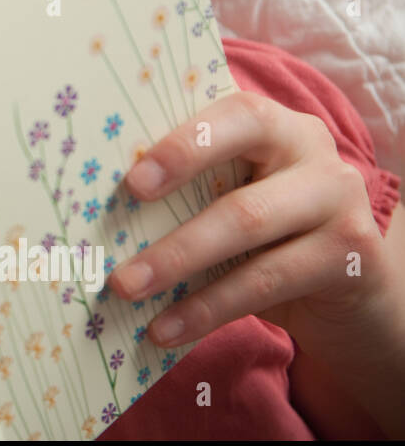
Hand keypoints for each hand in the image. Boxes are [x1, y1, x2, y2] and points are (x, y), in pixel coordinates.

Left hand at [108, 90, 404, 431]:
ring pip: (249, 240)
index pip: (235, 116)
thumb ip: (190, 182)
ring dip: (179, 271)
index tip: (132, 183)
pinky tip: (164, 329)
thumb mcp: (235, 187)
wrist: (350, 274)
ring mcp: (339, 206)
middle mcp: (313, 154)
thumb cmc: (266, 222)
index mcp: (276, 123)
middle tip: (119, 271)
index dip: (183, 147)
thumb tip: (96, 206)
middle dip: (174, 239)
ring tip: (127, 293)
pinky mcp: (349, 259)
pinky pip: (265, 286)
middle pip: (241, 198)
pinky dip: (206, 310)